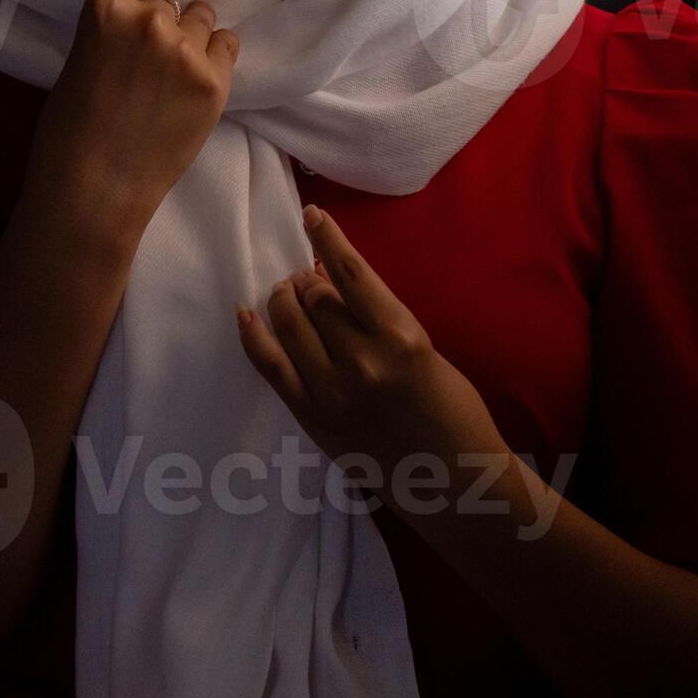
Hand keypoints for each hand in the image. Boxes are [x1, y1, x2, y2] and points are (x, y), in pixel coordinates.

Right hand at [19, 0, 239, 242]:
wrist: (95, 189)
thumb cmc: (67, 135)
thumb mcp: (78, 65)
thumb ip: (108, 34)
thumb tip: (133, 22)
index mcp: (103, 11)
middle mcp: (148, 20)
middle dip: (161, 19)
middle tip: (151, 57)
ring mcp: (186, 50)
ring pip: (202, 16)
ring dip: (192, 33)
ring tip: (177, 69)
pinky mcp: (215, 81)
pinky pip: (228, 45)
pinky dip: (216, 55)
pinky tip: (200, 78)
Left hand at [235, 205, 507, 500]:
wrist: (451, 481)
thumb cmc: (451, 409)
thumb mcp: (425, 350)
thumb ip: (378, 319)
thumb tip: (332, 283)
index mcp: (400, 337)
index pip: (350, 273)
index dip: (327, 237)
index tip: (313, 215)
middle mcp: (361, 362)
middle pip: (314, 298)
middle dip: (306, 280)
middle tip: (306, 277)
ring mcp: (331, 394)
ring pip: (288, 325)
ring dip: (283, 301)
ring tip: (287, 294)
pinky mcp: (312, 419)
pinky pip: (269, 367)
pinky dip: (253, 335)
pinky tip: (246, 315)